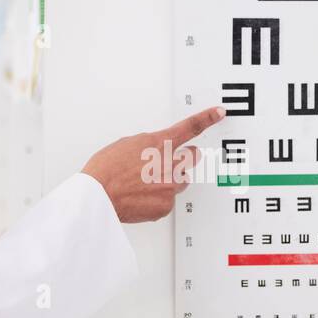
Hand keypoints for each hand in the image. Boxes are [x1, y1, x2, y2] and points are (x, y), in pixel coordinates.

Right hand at [81, 106, 225, 222]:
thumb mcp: (127, 145)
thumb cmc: (106, 170)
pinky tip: (141, 198)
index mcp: (158, 143)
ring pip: (179, 181)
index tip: (219, 112)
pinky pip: (168, 200)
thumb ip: (148, 146)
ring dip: (168, 182)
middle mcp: (169, 163)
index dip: (207, 118)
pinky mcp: (166, 205)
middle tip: (164, 165)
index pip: (189, 127)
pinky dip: (157, 200)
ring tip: (144, 185)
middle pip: (191, 158)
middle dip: (182, 160)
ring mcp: (170, 185)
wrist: (98, 195)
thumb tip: (156, 152)